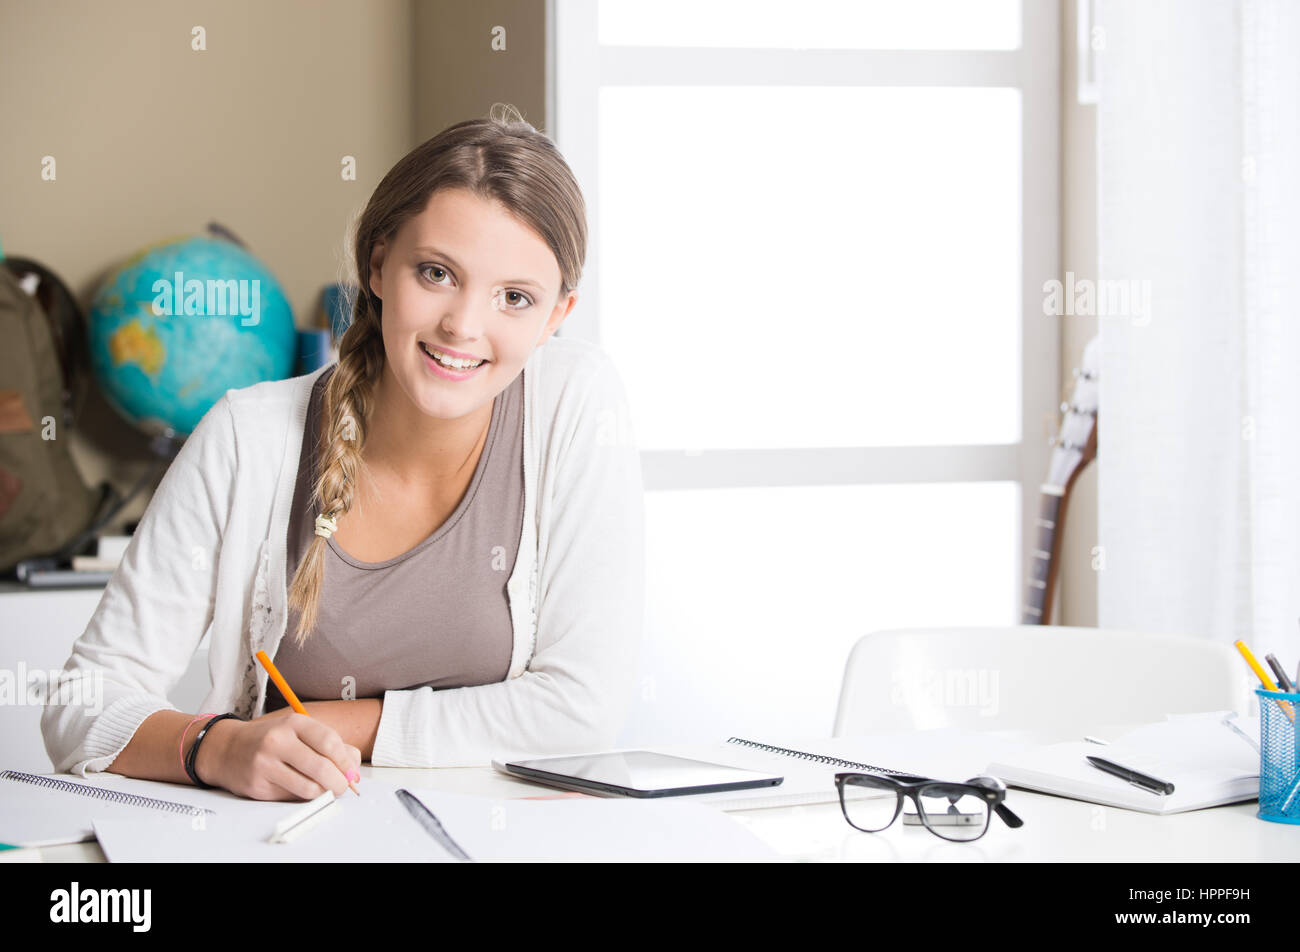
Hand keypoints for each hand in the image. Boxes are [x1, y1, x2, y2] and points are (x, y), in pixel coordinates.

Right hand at [194, 712, 361, 801]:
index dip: (346, 761)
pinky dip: (302, 797)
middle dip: (339, 782)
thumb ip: (330, 745)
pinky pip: (290, 798)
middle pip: (321, 767)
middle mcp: (278, 741)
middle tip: (343, 787)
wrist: (227, 749)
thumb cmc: (272, 740)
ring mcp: (265, 764)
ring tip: (324, 790)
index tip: (352, 772)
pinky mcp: (257, 786)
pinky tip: (299, 789)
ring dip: (323, 794)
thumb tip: (353, 769)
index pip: (329, 741)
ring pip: (308, 788)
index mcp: (293, 723)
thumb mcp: (299, 732)